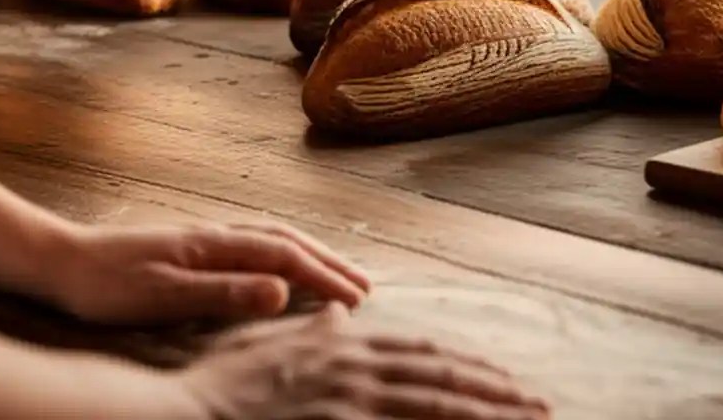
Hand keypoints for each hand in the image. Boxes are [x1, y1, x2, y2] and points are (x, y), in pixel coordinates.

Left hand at [46, 221, 371, 324]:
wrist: (58, 261)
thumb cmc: (105, 285)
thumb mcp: (165, 295)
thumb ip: (224, 292)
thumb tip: (283, 289)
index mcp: (215, 244)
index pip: (286, 257)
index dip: (325, 277)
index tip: (357, 300)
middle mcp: (215, 233)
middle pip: (287, 240)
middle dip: (330, 261)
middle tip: (366, 284)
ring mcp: (203, 236)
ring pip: (271, 237)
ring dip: (310, 253)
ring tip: (335, 270)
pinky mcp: (190, 245)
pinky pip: (252, 243)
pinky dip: (282, 251)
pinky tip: (278, 263)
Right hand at [182, 303, 550, 419]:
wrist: (183, 414)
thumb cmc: (220, 387)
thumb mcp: (268, 346)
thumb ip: (312, 332)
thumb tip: (339, 313)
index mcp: (344, 345)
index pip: (423, 353)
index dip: (467, 366)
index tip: (502, 379)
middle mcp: (356, 367)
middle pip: (443, 377)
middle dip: (496, 391)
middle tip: (540, 404)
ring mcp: (350, 400)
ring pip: (438, 406)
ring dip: (489, 414)